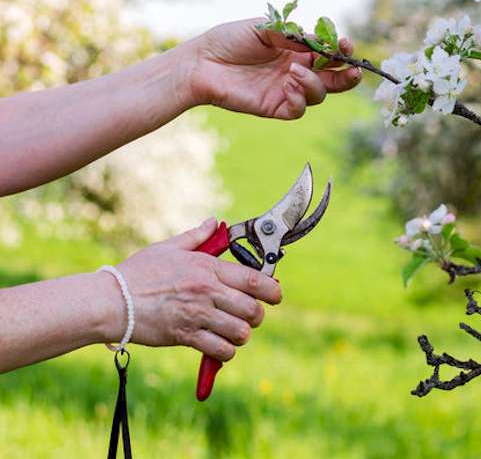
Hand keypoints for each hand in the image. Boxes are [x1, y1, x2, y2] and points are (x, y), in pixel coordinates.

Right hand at [104, 218, 280, 361]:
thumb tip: (214, 222)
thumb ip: (197, 237)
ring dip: (241, 335)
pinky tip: (219, 346)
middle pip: (252, 309)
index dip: (272, 289)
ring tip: (233, 332)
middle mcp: (207, 292)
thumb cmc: (138, 273)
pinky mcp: (186, 336)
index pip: (253, 279)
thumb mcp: (169, 248)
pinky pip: (220, 350)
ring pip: (240, 332)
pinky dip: (225, 352)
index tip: (276, 295)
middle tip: (249, 317)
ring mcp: (198, 315)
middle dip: (256, 316)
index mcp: (207, 268)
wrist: (111, 301)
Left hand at [182, 17, 361, 118]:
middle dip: (348, 76)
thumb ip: (293, 35)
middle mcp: (296, 71)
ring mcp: (287, 90)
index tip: (346, 45)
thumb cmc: (229, 40)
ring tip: (294, 72)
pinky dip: (300, 97)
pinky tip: (288, 85)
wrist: (202, 62)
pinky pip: (299, 109)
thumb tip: (321, 43)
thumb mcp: (265, 28)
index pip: (329, 54)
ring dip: (314, 82)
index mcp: (297, 50)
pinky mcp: (275, 107)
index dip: (342, 51)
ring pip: (319, 94)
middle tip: (354, 70)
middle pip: (334, 79)